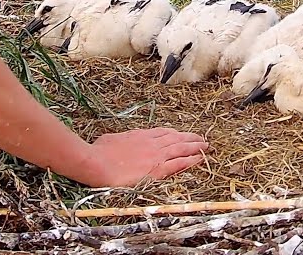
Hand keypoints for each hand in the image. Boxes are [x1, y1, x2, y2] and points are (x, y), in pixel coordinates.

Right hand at [78, 127, 208, 187]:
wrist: (96, 163)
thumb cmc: (98, 152)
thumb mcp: (109, 139)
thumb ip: (119, 140)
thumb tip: (117, 140)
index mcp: (139, 135)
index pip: (163, 132)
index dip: (174, 133)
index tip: (181, 134)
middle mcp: (151, 142)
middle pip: (176, 138)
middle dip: (190, 138)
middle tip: (201, 138)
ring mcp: (155, 155)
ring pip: (181, 148)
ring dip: (195, 146)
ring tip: (206, 146)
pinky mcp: (157, 169)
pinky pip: (179, 163)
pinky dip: (191, 160)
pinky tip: (200, 159)